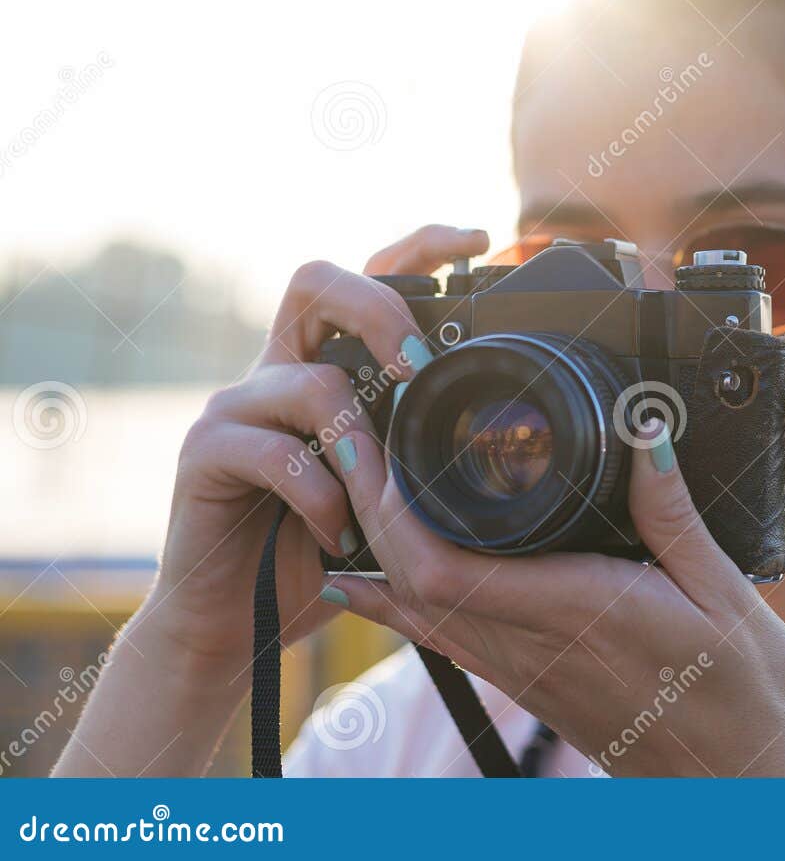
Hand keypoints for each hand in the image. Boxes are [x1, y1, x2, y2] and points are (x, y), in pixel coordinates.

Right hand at [145, 225, 489, 676]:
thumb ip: (421, 444)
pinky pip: (274, 452)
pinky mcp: (204, 453)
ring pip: (308, 379)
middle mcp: (279, 369)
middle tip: (421, 368)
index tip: (480, 240)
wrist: (237, 619)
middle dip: (379, 311)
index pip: (368, 277)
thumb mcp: (390, 489)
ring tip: (378, 498)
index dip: (420, 246)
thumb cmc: (324, 551)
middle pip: (317, 281)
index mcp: (328, 363)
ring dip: (360, 443)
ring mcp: (236, 407)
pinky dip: (320, 495)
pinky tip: (338, 531)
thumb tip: (504, 421)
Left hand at [324, 420, 784, 777]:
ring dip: (374, 542)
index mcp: (576, 613)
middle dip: (368, 504)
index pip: (445, 569)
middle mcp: (530, 647)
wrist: (737, 785)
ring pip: (415, 609)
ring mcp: (521, 671)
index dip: (393, 507)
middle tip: (348, 433)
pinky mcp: (526, 682)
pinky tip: (371, 570)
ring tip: (355, 476)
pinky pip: (439, 635)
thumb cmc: (741, 694)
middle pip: (409, 579)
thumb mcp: (725, 591)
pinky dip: (396, 593)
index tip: (379, 442)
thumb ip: (672, 512)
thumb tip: (643, 431)